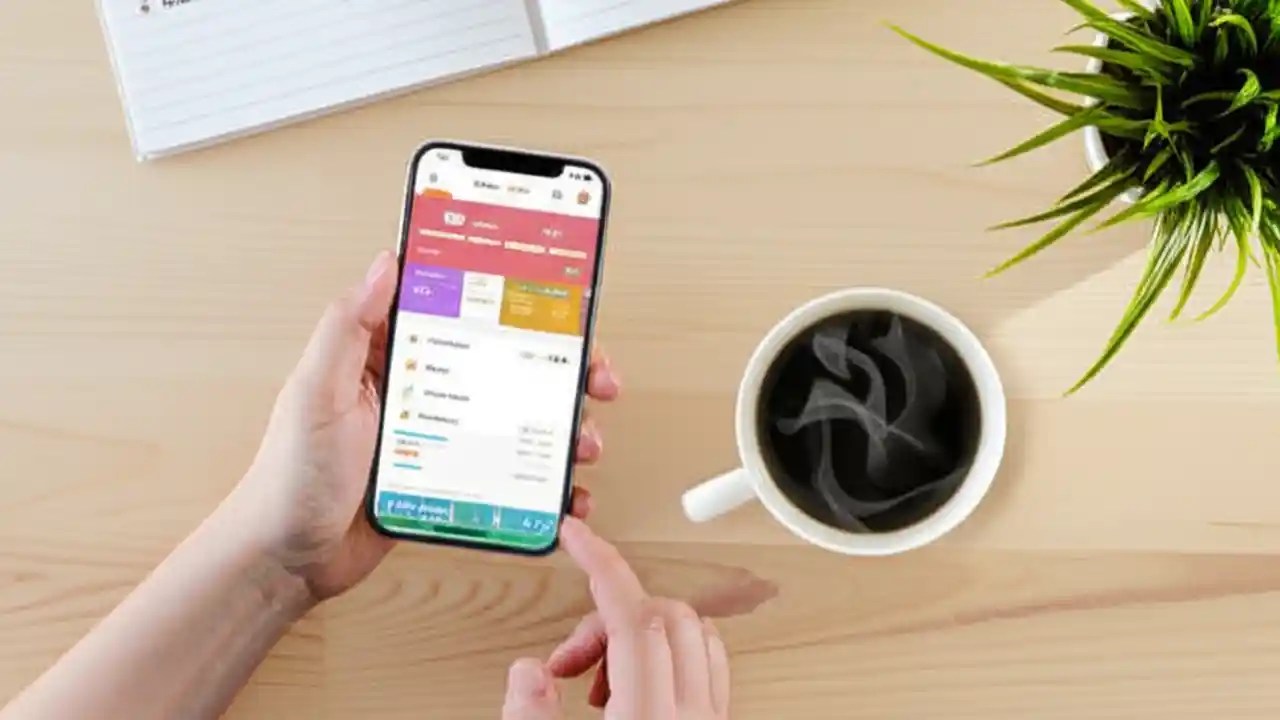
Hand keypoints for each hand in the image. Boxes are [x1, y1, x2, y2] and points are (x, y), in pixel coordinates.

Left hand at [230, 251, 621, 602]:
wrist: (288, 558)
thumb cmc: (289, 474)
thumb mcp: (317, 391)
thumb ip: (348, 327)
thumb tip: (386, 262)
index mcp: (391, 355)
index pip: (463, 309)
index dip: (514, 300)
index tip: (561, 298)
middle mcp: (425, 389)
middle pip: (509, 363)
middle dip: (562, 366)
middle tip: (596, 376)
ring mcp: (444, 435)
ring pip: (519, 418)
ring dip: (562, 425)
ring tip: (585, 441)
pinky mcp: (453, 480)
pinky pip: (510, 473)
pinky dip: (544, 483)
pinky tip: (567, 493)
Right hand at [502, 518, 730, 719]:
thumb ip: (533, 719)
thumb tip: (527, 671)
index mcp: (651, 717)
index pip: (633, 617)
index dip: (602, 566)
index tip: (578, 537)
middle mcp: (693, 715)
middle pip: (664, 617)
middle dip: (612, 614)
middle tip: (571, 656)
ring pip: (696, 635)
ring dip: (643, 633)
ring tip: (599, 675)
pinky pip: (709, 665)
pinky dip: (671, 653)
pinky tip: (632, 684)